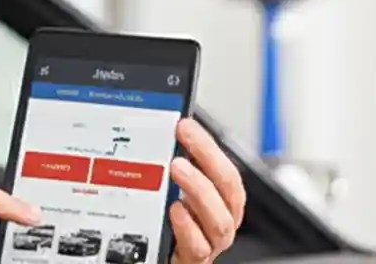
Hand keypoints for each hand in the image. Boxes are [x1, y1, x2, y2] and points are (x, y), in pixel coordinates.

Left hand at [169, 118, 245, 262]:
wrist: (148, 259)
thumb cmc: (164, 226)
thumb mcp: (171, 192)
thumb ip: (174, 169)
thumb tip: (165, 133)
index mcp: (219, 204)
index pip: (225, 172)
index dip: (208, 147)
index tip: (186, 126)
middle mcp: (218, 223)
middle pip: (228, 192)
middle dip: (208, 161)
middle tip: (183, 141)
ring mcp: (207, 244)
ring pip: (219, 222)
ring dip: (200, 190)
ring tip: (177, 169)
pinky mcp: (190, 261)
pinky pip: (198, 248)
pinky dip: (188, 227)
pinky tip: (174, 210)